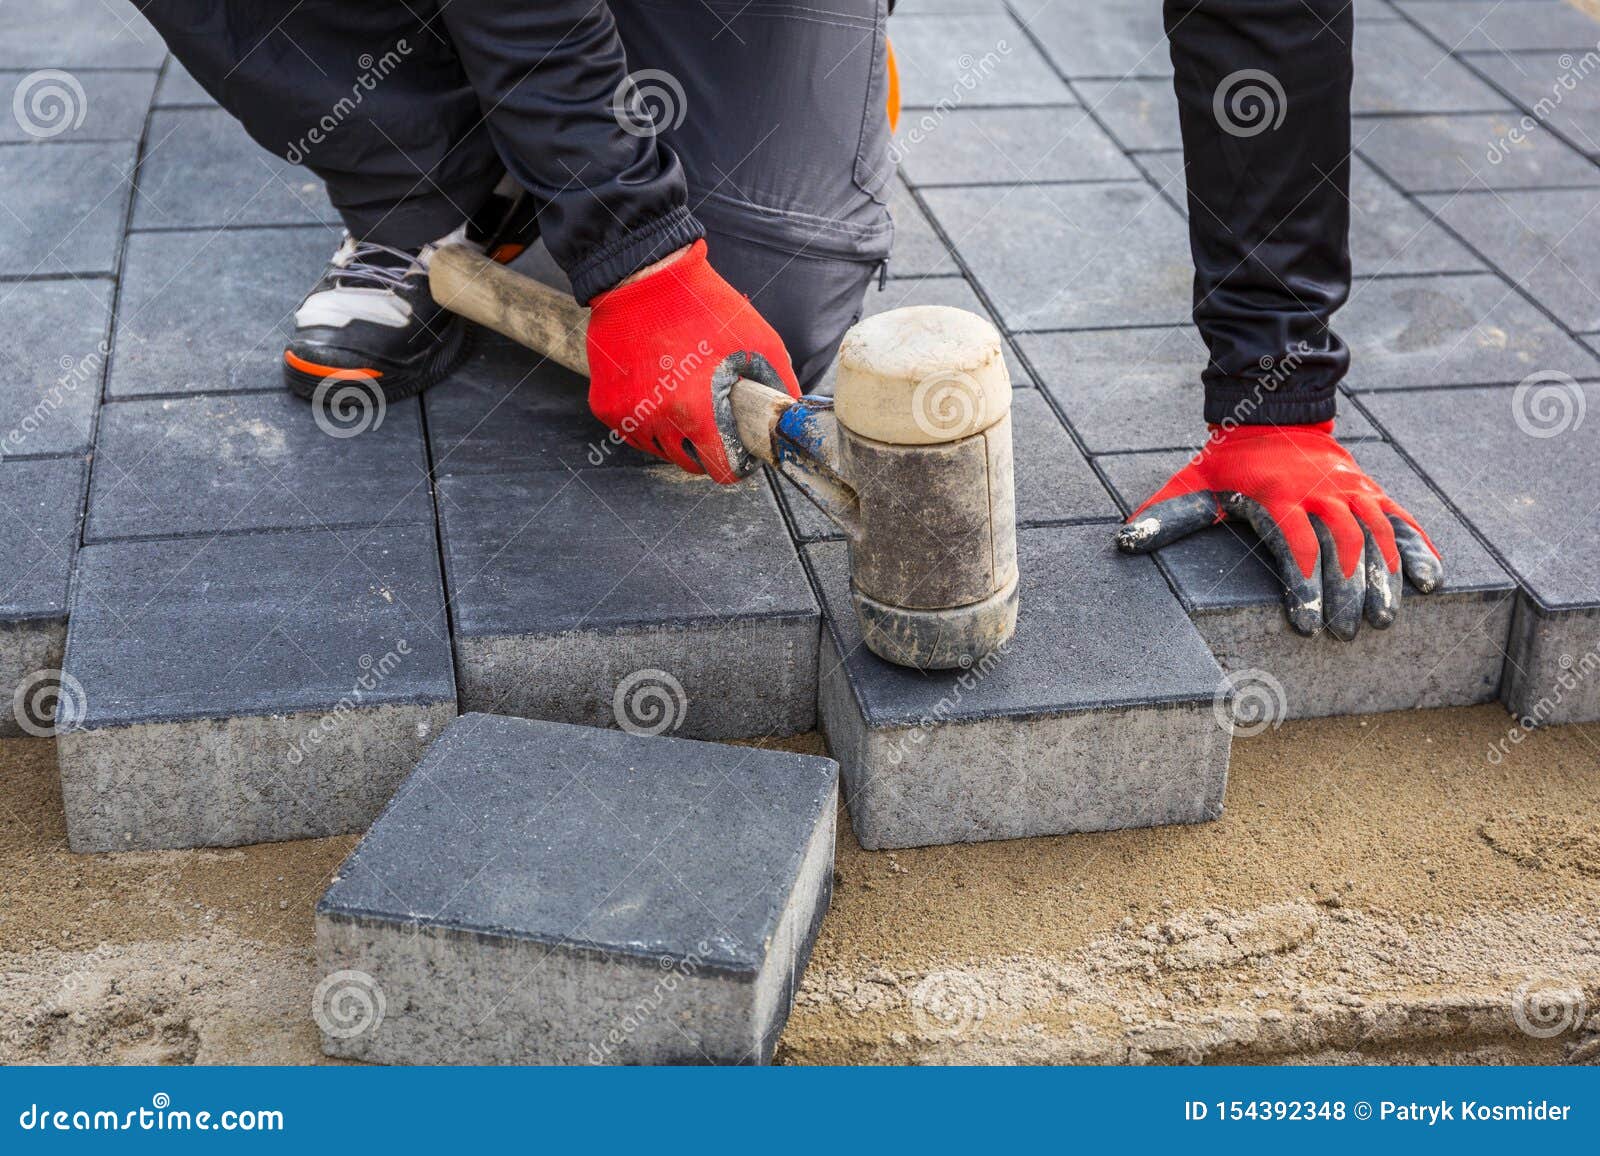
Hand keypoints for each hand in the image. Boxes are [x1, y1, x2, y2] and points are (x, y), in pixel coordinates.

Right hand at [585, 239, 798, 482]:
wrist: (643, 277)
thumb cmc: (704, 307)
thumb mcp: (759, 342)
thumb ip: (780, 386)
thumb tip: (790, 417)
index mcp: (696, 410)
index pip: (720, 471)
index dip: (735, 463)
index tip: (738, 448)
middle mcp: (656, 419)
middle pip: (689, 465)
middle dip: (705, 448)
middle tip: (713, 417)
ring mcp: (626, 415)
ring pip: (659, 451)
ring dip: (675, 436)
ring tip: (684, 397)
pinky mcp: (605, 406)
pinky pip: (633, 432)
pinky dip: (648, 420)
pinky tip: (658, 389)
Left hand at [1115, 421, 1443, 639]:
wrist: (1274, 410)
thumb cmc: (1228, 461)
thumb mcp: (1193, 483)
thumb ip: (1166, 516)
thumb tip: (1125, 541)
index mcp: (1278, 495)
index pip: (1297, 546)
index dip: (1304, 586)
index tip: (1306, 623)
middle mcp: (1321, 491)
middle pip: (1343, 546)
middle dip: (1347, 593)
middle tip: (1348, 634)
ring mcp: (1351, 488)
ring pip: (1377, 536)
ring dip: (1384, 579)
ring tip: (1386, 618)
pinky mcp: (1371, 489)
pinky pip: (1401, 520)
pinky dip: (1419, 550)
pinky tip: (1432, 583)